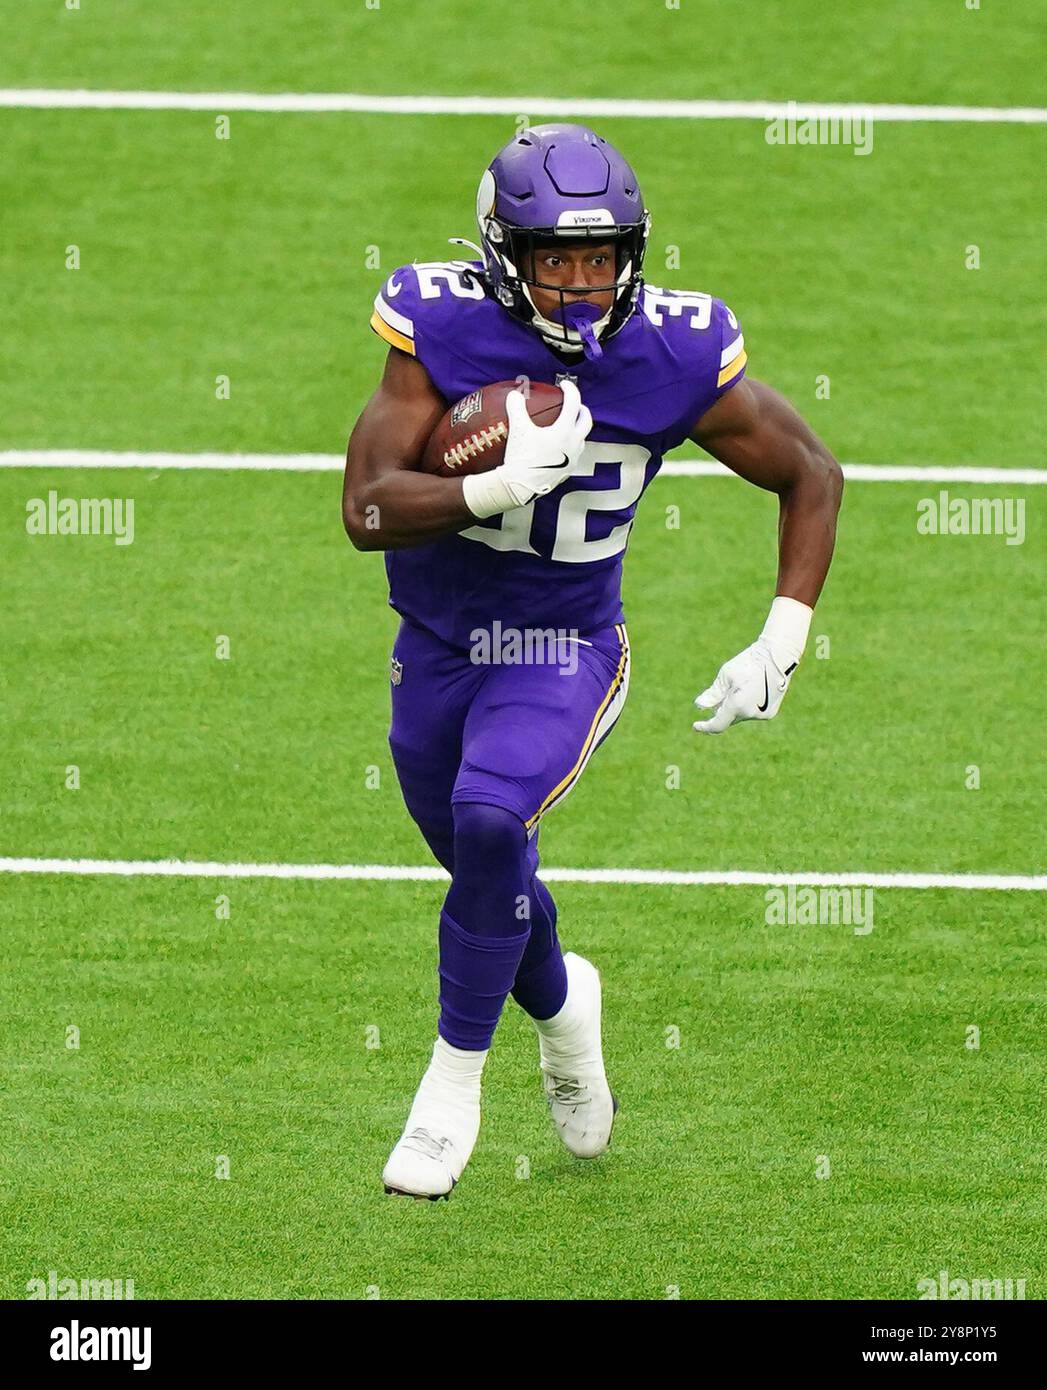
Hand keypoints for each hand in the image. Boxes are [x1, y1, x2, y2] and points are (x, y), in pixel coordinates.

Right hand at [462, 381, 592, 516]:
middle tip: (574, 405)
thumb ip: (516, 408)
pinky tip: (559, 446)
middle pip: (586, 421)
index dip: (570, 390)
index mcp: (564, 431)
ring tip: (567, 425)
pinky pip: (574, 454)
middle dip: (581, 410)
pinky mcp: (568, 472)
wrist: (521, 486)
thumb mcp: (517, 429)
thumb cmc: (521, 457)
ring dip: (577, 429)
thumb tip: (515, 394)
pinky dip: (570, 445)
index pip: (573, 403)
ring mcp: (573, 459)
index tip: (563, 385)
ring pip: (582, 439)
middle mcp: (573, 444)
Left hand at [692, 637, 796, 734]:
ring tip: (739, 686)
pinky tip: (750, 690)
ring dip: (735, 707)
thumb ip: (713, 694)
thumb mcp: (726, 676)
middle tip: (721, 694)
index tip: (696, 726)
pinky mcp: (770, 713)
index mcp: (737, 705)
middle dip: (721, 710)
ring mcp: (762, 714)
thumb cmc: (748, 663)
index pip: (718, 725)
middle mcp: (750, 713)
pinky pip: (752, 713)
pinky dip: (746, 707)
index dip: (705, 727)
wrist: (776, 657)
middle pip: (729, 718)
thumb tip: (700, 706)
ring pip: (741, 716)